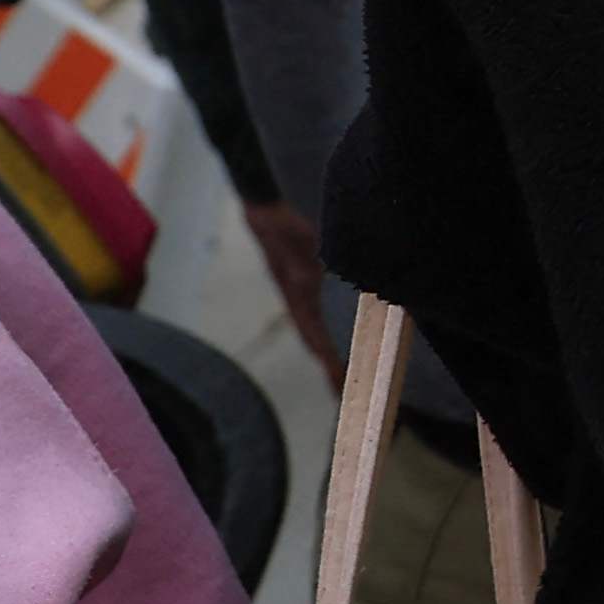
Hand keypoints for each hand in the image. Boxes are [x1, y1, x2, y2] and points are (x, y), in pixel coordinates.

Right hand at [240, 194, 330, 362]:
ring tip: (334, 375)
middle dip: (325, 361)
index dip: (323, 351)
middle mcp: (298, 297)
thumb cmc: (281, 226)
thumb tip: (312, 277)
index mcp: (297, 291)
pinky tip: (327, 344)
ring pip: (312, 329)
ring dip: (323, 352)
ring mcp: (300, 294)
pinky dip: (321, 333)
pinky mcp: (304, 285)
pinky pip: (314, 316)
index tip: (333, 374)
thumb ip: (301, 259)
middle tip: (338, 387)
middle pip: (312, 336)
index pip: (312, 328)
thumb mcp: (296, 239)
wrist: (265, 216)